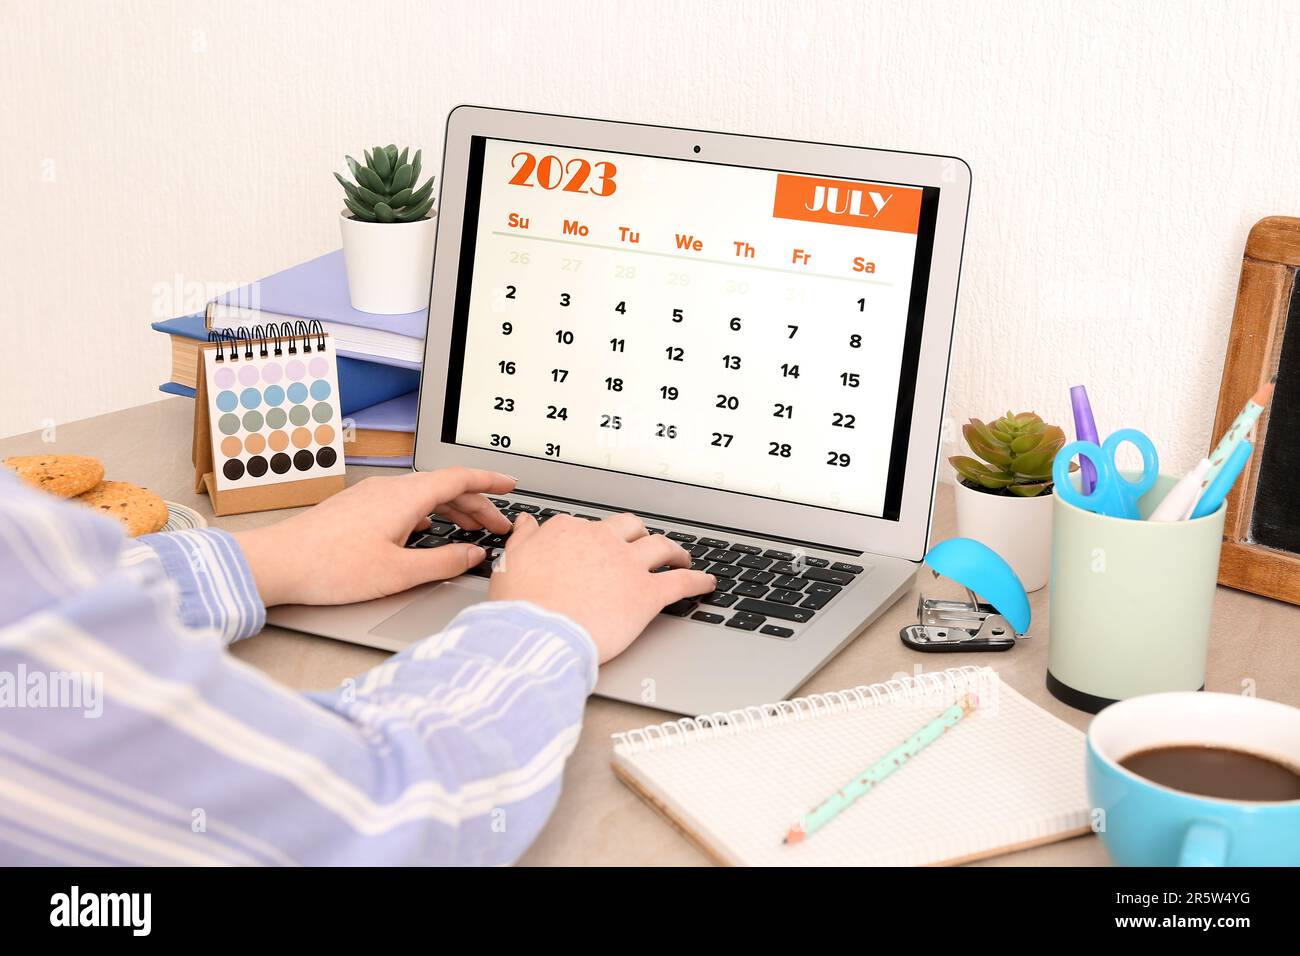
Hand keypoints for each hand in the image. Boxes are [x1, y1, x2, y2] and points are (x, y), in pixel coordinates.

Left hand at [233, 468, 515, 606]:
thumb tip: (472, 555)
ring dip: (452, 510)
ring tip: (470, 529)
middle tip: (498, 525)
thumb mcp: (398, 573)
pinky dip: (427, 513)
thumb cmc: (330, 568)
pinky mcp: (358, 508)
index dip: (490, 481)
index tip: (511, 485)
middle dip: (477, 504)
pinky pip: (404, 502)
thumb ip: (442, 562)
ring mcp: (371, 497)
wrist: (277, 564)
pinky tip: (426, 531)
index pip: (459, 478)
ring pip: (424, 495)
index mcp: (404, 498)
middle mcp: (389, 490)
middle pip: (444, 487)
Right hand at [488, 512, 715, 662]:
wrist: (538, 633)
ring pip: (660, 546)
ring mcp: (627, 565)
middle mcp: (601, 541)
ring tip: (681, 557)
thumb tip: (527, 522)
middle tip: (643, 545)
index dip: (594, 539)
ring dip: (674, 551)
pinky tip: (706, 583)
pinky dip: (697, 580)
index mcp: (568, 532)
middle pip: (630, 528)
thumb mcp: (511, 562)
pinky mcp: (647, 593)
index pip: (586, 527)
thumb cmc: (521, 606)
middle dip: (639, 534)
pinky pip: (681, 581)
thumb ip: (524, 539)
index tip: (596, 547)